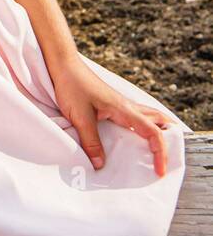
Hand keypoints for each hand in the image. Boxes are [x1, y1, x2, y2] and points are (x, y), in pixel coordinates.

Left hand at [49, 59, 174, 177]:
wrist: (64, 65)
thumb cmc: (72, 86)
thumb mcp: (80, 117)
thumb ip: (91, 142)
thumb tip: (101, 165)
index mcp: (124, 109)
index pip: (152, 131)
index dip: (160, 152)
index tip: (159, 170)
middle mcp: (127, 106)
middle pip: (158, 119)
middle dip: (169, 137)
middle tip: (170, 157)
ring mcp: (120, 104)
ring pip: (148, 117)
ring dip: (157, 131)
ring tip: (157, 150)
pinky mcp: (112, 105)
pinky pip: (134, 117)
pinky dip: (142, 127)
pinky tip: (133, 137)